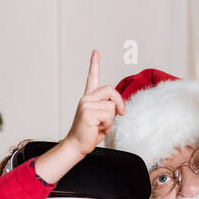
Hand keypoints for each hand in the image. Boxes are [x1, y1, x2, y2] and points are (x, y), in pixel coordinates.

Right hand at [36, 50, 125, 182]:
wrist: (77, 146)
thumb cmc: (89, 134)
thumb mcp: (103, 119)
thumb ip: (109, 108)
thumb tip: (118, 106)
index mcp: (89, 99)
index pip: (92, 78)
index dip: (94, 64)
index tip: (95, 52)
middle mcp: (86, 98)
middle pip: (111, 90)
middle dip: (119, 102)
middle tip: (121, 113)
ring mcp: (86, 104)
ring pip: (111, 105)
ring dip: (111, 119)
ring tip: (100, 126)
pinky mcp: (87, 111)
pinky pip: (108, 114)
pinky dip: (108, 123)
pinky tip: (97, 128)